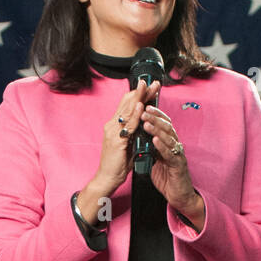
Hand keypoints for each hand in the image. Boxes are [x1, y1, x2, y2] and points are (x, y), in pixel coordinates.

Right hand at [76, 79, 161, 224]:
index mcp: (115, 125)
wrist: (107, 178)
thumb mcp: (129, 144)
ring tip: (147, 86)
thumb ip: (135, 133)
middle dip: (141, 92)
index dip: (139, 95)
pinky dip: (134, 115)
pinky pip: (128, 126)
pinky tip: (140, 106)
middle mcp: (112, 125)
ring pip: (127, 110)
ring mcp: (113, 132)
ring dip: (139, 97)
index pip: (128, 105)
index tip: (150, 87)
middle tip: (153, 82)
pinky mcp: (116, 140)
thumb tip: (146, 125)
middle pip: (128, 104)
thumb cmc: (118, 163)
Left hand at [142, 105, 204, 227]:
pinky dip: (162, 146)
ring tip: (146, 122)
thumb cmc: (167, 178)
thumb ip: (149, 149)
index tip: (145, 106)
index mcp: (169, 143)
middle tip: (144, 111)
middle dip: (155, 118)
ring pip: (169, 138)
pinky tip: (155, 140)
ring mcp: (178, 155)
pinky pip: (170, 154)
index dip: (156, 114)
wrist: (178, 196)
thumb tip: (138, 139)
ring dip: (157, 129)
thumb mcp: (155, 159)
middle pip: (167, 127)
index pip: (164, 124)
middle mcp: (175, 146)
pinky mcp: (178, 166)